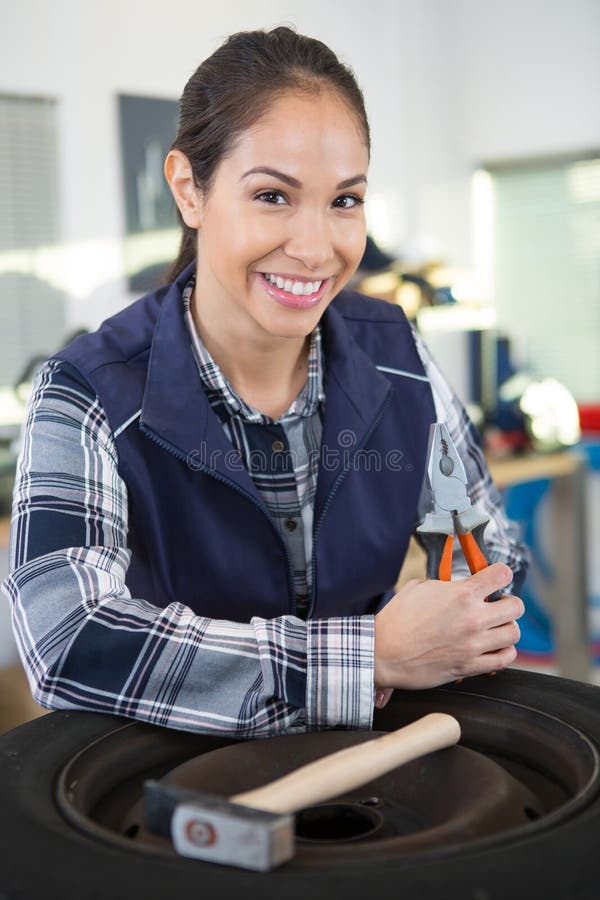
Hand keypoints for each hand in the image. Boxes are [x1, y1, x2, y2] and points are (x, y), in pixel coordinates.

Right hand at [374, 563, 523, 690]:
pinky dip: (504, 650)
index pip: (502, 574)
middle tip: (496, 605)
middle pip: (516, 606)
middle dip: (508, 602)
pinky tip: (493, 646)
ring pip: (514, 633)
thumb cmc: (397, 619)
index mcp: (462, 594)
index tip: (496, 577)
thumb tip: (457, 584)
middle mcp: (473, 619)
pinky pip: (505, 658)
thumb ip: (445, 584)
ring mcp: (474, 644)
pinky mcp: (470, 666)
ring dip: (506, 627)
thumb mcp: (419, 587)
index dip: (501, 573)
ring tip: (494, 627)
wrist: (384, 652)